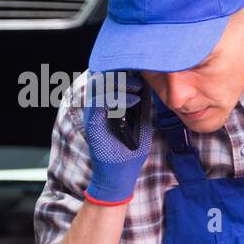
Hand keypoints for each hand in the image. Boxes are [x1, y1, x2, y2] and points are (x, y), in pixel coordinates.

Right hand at [83, 71, 152, 204]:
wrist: (120, 174)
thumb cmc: (130, 150)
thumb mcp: (142, 124)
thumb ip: (142, 107)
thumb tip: (150, 87)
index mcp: (108, 104)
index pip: (111, 77)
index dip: (124, 69)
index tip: (142, 68)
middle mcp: (98, 106)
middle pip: (103, 76)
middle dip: (122, 72)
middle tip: (141, 75)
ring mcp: (94, 113)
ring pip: (100, 86)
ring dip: (120, 83)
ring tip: (138, 87)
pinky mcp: (93, 122)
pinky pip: (101, 102)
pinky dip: (117, 98)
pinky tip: (133, 101)